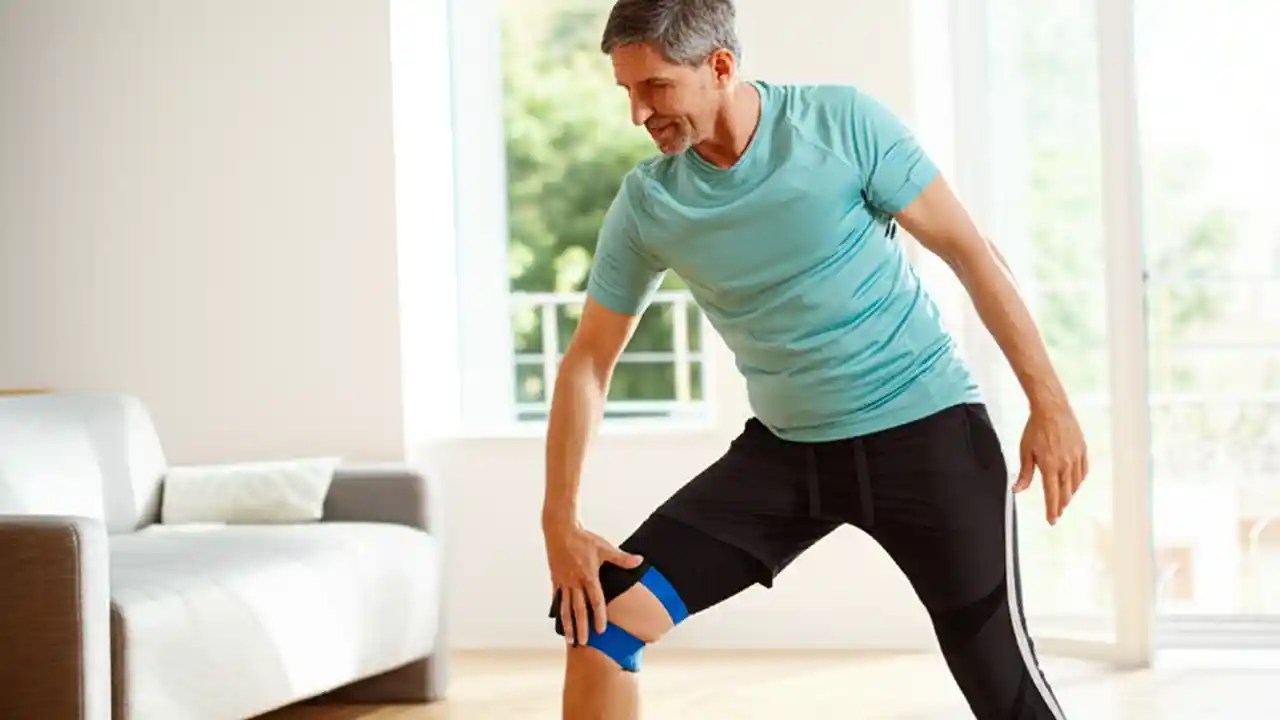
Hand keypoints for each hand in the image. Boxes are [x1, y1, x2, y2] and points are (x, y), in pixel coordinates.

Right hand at [543, 520, 643, 645]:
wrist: (560, 530)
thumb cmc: (584, 539)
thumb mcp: (604, 548)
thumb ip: (621, 558)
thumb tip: (640, 560)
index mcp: (588, 576)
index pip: (595, 600)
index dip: (599, 616)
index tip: (602, 631)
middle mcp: (575, 582)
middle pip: (579, 609)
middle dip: (582, 627)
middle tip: (584, 643)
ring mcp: (564, 582)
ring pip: (566, 608)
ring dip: (568, 625)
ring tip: (570, 640)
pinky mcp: (556, 579)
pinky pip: (557, 599)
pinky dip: (559, 611)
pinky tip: (560, 622)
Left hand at [1013, 400, 1087, 524]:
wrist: (1052, 409)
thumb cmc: (1035, 428)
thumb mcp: (1025, 451)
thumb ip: (1024, 473)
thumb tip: (1017, 490)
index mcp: (1050, 466)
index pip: (1051, 495)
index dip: (1051, 510)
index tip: (1051, 520)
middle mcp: (1065, 465)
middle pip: (1065, 492)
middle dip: (1061, 505)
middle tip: (1057, 513)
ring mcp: (1076, 457)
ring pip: (1075, 483)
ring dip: (1070, 494)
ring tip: (1065, 500)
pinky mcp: (1082, 450)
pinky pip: (1083, 471)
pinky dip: (1079, 480)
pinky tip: (1075, 483)